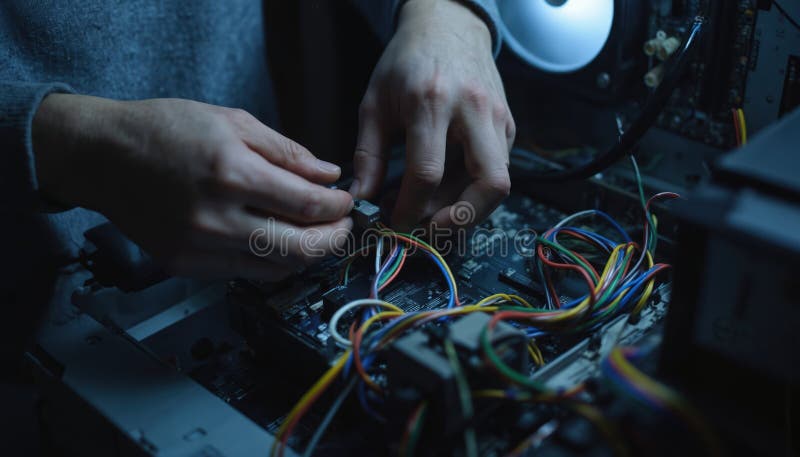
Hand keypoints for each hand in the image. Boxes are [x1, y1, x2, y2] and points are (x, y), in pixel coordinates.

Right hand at [33, 95, 352, 279]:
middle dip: (334, 239)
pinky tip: (280, 244)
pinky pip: (246, 274)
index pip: (308, 205)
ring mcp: (199, 247)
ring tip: (316, 235)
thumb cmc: (164, 130)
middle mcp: (216, 217)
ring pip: (277, 268)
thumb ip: (287, 152)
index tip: (345, 201)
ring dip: (307, 254)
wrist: (103, 156)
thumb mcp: (232, 121)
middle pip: (300, 248)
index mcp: (231, 173)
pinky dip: (273, 262)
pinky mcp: (186, 265)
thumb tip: (329, 175)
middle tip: (342, 225)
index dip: (338, 208)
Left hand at [351, 0, 513, 230]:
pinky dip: (472, 190)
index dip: (411, 208)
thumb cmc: (408, 62)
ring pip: (499, 183)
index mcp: (433, 102)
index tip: (396, 223)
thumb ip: (368, 154)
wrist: (448, 26)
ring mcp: (498, 118)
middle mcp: (474, 110)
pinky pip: (497, 170)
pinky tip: (445, 189)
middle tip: (428, 229)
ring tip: (431, 210)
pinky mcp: (508, 125)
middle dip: (460, 219)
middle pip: (489, 184)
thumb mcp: (375, 102)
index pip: (428, 173)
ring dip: (466, 208)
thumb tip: (361, 197)